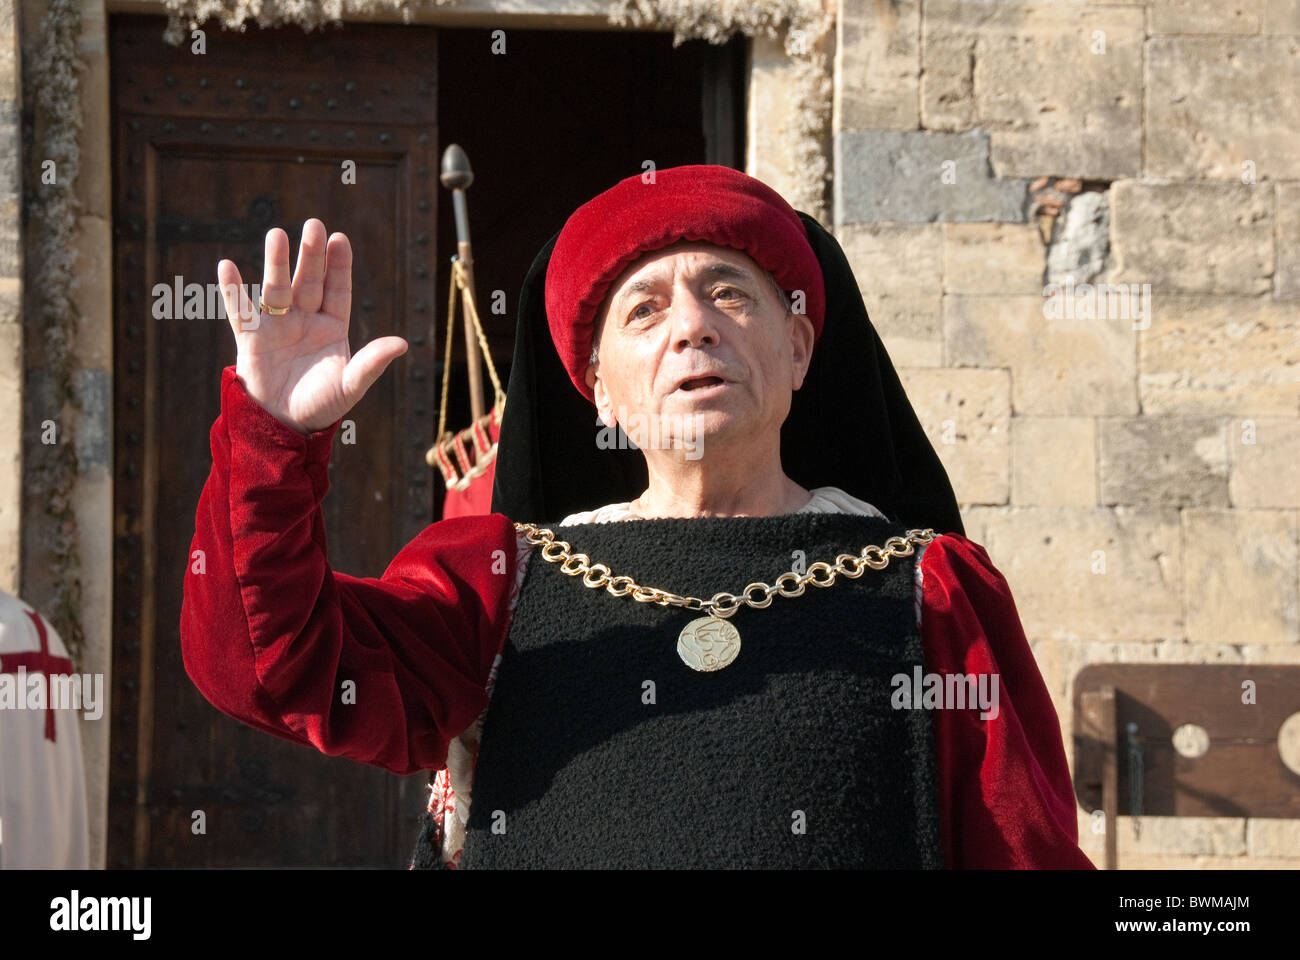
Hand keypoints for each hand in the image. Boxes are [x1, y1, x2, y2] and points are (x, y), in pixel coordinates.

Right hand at [218, 218, 407, 433]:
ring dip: (276, 263)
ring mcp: (277, 326)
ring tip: (277, 235)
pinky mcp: (251, 339)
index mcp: (332, 327)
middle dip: (311, 255)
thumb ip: (372, 363)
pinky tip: (226, 266)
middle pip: (308, 281)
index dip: (338, 266)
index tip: (340, 239)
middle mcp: (305, 320)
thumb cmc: (322, 405)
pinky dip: (233, 291)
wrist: (285, 426)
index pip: (337, 290)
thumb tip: (402, 343)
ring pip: (277, 289)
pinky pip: (241, 311)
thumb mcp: (351, 385)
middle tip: (314, 225)